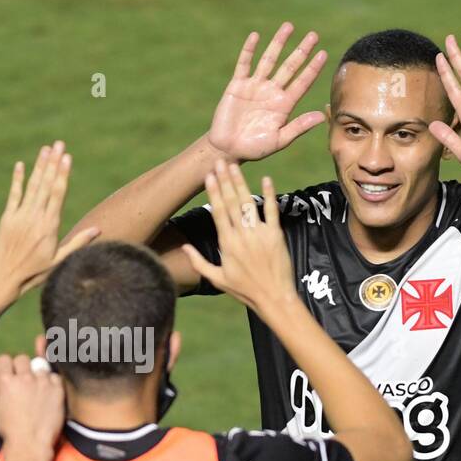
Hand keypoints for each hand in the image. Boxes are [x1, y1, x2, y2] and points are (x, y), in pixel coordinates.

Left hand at [0, 142, 98, 298]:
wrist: (5, 278)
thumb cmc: (35, 273)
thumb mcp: (59, 260)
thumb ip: (78, 242)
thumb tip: (98, 230)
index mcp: (49, 226)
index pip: (58, 194)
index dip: (63, 174)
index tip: (67, 157)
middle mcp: (35, 218)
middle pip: (46, 185)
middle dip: (53, 163)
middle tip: (58, 144)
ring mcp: (19, 216)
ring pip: (32, 186)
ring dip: (39, 167)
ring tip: (45, 149)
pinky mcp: (7, 218)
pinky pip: (13, 195)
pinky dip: (17, 180)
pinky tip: (20, 165)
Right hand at [0, 354, 64, 458]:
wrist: (30, 443)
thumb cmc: (8, 427)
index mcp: (5, 381)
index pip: (4, 359)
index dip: (5, 366)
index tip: (9, 375)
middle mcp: (24, 378)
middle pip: (22, 359)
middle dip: (21, 367)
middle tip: (23, 382)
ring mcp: (42, 382)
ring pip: (39, 366)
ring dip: (36, 375)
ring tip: (36, 390)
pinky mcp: (57, 389)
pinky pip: (54, 376)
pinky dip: (51, 382)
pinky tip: (47, 394)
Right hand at [180, 161, 295, 313]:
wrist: (273, 298)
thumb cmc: (244, 290)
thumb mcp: (217, 279)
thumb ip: (198, 262)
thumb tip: (184, 247)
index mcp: (227, 244)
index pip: (218, 212)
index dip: (213, 193)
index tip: (209, 176)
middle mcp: (242, 235)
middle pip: (232, 203)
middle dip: (224, 181)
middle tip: (219, 162)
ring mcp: (260, 233)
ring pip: (249, 203)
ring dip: (241, 183)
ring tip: (234, 167)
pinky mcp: (276, 235)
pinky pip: (273, 211)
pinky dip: (270, 195)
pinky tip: (267, 179)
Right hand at [206, 22, 327, 161]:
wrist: (227, 149)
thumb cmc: (254, 149)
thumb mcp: (279, 140)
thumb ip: (298, 127)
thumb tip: (321, 117)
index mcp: (284, 105)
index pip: (302, 82)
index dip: (312, 68)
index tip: (323, 54)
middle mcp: (271, 92)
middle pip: (289, 66)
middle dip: (301, 51)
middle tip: (313, 35)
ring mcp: (255, 86)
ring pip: (269, 60)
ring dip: (278, 44)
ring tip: (289, 27)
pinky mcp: (237, 85)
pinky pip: (244, 64)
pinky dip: (249, 50)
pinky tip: (255, 36)